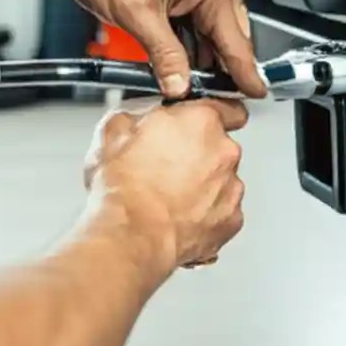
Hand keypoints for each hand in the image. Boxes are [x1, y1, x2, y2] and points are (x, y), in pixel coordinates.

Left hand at [56, 0, 266, 99]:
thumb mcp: (139, 14)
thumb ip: (166, 55)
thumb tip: (182, 87)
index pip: (237, 42)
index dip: (246, 73)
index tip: (256, 96)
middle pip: (227, 45)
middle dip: (223, 75)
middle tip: (218, 104)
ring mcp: (190, 1)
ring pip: (207, 46)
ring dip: (201, 70)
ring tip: (193, 94)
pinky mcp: (172, 9)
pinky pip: (189, 41)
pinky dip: (184, 60)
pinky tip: (176, 76)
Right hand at [82, 99, 249, 276]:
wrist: (130, 237)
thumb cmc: (122, 188)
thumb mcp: (114, 130)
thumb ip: (141, 114)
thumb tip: (144, 115)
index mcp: (201, 122)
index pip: (227, 108)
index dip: (212, 116)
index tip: (205, 125)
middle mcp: (224, 152)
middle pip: (220, 148)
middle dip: (199, 156)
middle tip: (167, 170)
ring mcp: (231, 187)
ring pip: (222, 181)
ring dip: (203, 187)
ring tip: (168, 200)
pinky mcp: (231, 220)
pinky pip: (222, 212)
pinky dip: (206, 215)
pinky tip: (180, 218)